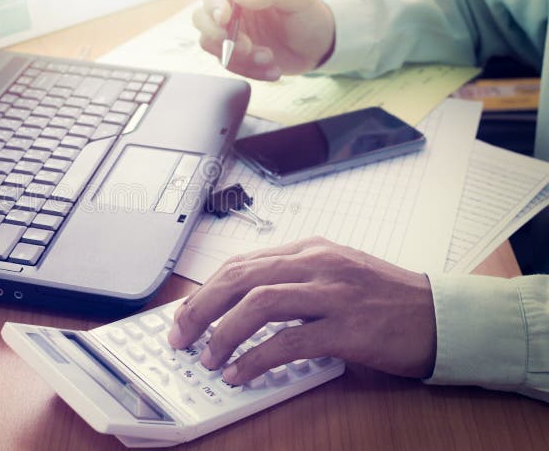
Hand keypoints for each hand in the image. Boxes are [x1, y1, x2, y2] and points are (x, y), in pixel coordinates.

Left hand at [167, 237, 436, 384]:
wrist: (441, 315)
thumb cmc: (386, 298)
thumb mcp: (336, 274)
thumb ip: (293, 280)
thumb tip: (242, 303)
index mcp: (310, 250)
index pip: (242, 263)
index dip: (206, 290)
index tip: (186, 314)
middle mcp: (316, 264)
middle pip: (240, 278)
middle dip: (201, 308)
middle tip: (181, 336)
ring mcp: (332, 293)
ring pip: (258, 304)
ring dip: (223, 334)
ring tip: (207, 358)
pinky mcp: (347, 328)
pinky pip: (288, 342)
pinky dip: (255, 359)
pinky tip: (240, 373)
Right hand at [193, 0, 335, 80]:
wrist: (318, 46)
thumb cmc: (309, 15)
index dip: (212, 2)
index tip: (224, 18)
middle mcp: (231, 7)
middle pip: (201, 17)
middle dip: (218, 36)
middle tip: (246, 46)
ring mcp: (231, 32)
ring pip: (212, 45)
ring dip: (239, 57)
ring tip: (269, 57)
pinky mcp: (236, 55)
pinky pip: (230, 65)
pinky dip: (250, 71)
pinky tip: (273, 70)